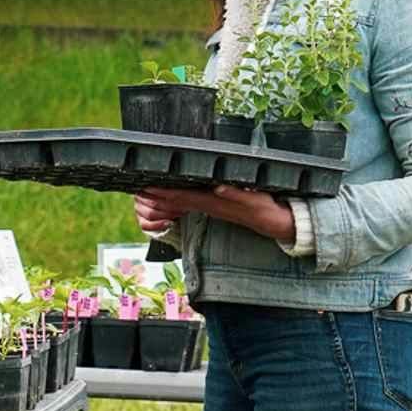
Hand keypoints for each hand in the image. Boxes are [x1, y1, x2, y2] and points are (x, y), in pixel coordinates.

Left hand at [136, 186, 292, 243]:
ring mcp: (212, 207)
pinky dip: (178, 198)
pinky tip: (170, 196)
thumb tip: (218, 188)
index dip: (165, 193)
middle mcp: (210, 206)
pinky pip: (191, 202)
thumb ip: (236, 194)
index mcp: (214, 203)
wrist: (274, 223)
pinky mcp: (216, 207)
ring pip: (182, 203)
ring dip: (164, 198)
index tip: (148, 188)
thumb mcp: (254, 199)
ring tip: (147, 191)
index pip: (184, 197)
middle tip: (137, 188)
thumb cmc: (264, 209)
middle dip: (157, 196)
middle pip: (178, 201)